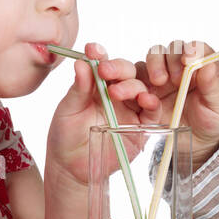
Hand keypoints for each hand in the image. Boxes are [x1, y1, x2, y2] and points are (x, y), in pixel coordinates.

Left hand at [47, 41, 159, 187]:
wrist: (72, 168)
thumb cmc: (66, 135)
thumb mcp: (69, 109)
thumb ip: (78, 88)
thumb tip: (82, 62)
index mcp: (98, 83)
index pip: (104, 63)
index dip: (100, 54)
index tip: (92, 50)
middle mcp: (117, 92)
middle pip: (127, 71)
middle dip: (118, 68)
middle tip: (105, 71)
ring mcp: (130, 108)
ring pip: (141, 88)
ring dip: (133, 85)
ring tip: (118, 92)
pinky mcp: (141, 126)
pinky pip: (152, 112)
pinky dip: (151, 104)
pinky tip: (145, 100)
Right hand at [135, 40, 218, 164]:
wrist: (197, 141)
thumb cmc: (212, 119)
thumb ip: (214, 83)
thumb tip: (207, 64)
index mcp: (199, 66)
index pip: (194, 48)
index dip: (190, 50)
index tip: (187, 60)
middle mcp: (179, 66)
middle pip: (170, 49)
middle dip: (168, 59)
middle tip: (171, 78)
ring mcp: (161, 76)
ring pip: (152, 58)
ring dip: (153, 66)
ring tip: (158, 83)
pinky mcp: (145, 88)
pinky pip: (136, 77)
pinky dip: (138, 81)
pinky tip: (145, 96)